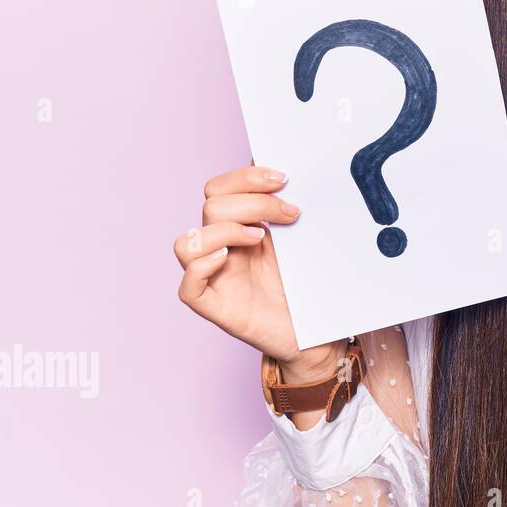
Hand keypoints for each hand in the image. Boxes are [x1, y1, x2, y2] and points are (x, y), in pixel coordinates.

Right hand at [173, 165, 344, 378]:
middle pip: (210, 207)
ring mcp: (216, 279)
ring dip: (224, 230)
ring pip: (187, 242)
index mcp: (240, 227)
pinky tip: (229, 258)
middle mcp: (223, 249)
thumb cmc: (308, 287)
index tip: (283, 179)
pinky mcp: (216, 308)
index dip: (245, 177)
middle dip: (253, 201)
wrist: (319, 335)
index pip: (220, 188)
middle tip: (291, 214)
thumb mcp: (302, 240)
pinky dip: (202, 266)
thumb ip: (288, 210)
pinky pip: (188, 287)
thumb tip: (291, 171)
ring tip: (260, 238)